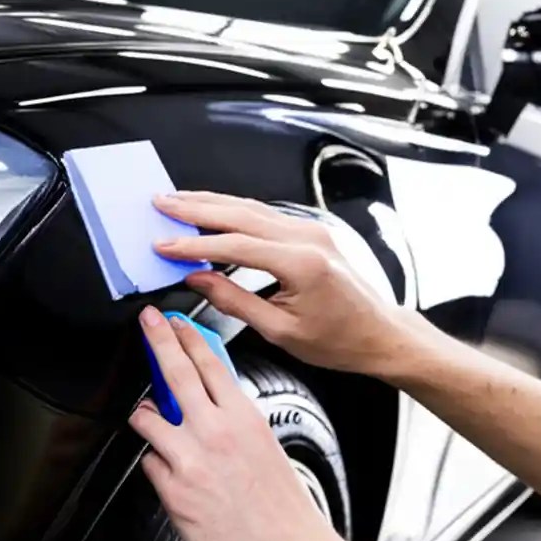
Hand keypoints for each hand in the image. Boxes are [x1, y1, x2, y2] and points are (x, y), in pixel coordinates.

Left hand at [129, 307, 364, 540]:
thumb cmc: (283, 508)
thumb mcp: (265, 445)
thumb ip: (233, 417)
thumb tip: (207, 394)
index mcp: (244, 417)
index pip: (209, 362)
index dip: (185, 335)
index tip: (170, 320)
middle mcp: (215, 432)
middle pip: (174, 372)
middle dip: (156, 340)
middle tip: (145, 324)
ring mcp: (189, 459)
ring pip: (147, 416)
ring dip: (146, 415)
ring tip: (154, 420)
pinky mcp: (172, 489)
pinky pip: (148, 462)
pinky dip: (156, 463)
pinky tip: (173, 472)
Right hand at [152, 192, 416, 379]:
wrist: (379, 334)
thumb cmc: (339, 339)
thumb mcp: (280, 330)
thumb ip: (234, 301)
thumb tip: (197, 279)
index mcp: (301, 263)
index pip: (234, 246)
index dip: (193, 244)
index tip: (164, 244)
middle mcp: (305, 238)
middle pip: (239, 214)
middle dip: (195, 208)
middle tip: (161, 203)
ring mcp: (309, 230)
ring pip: (250, 207)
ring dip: (211, 203)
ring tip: (178, 201)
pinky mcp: (308, 232)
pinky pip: (264, 213)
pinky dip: (233, 210)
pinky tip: (212, 209)